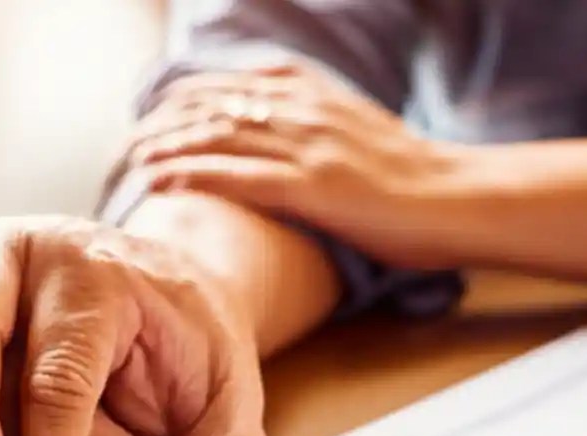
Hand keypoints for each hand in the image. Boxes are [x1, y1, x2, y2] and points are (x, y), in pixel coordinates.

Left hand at [129, 63, 466, 268]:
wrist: (459, 197)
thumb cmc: (415, 176)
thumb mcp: (363, 129)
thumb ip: (320, 118)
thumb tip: (282, 124)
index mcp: (315, 94)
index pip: (232, 86)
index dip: (184, 99)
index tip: (153, 117)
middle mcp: (304, 111)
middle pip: (213, 106)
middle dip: (163, 123)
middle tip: (128, 144)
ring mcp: (307, 147)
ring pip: (217, 137)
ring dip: (166, 147)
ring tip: (131, 162)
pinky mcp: (313, 187)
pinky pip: (239, 176)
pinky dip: (193, 176)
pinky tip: (160, 183)